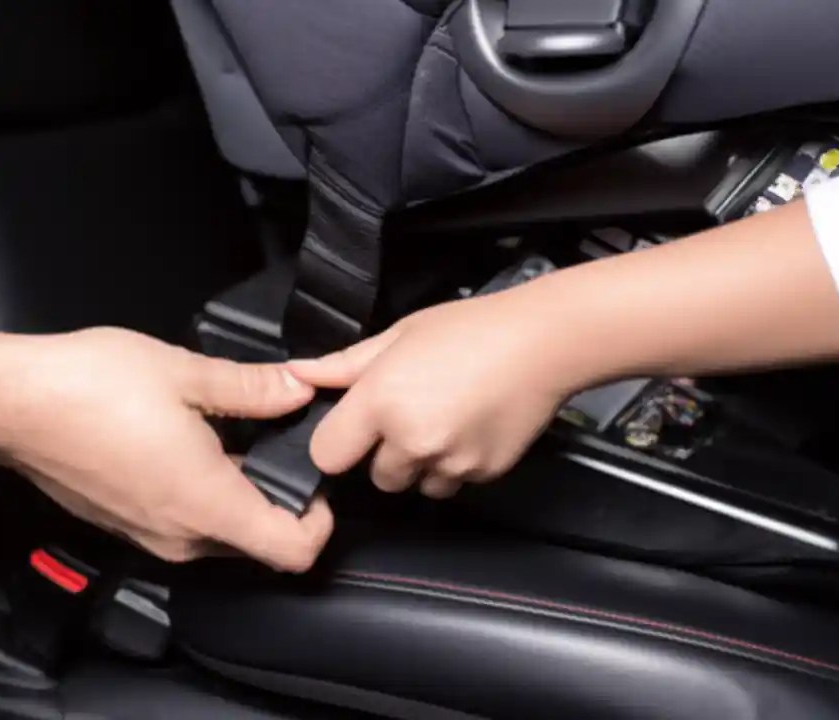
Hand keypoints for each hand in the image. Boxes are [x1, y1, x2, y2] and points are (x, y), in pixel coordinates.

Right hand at [0, 329, 333, 570]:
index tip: (317, 479)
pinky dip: (201, 495)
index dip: (321, 522)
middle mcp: (180, 535)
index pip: (293, 551)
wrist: (6, 403)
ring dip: (239, 496)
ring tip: (239, 437)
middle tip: (284, 445)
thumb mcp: (185, 373)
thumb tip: (300, 389)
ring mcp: (148, 536)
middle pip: (258, 544)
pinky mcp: (123, 525)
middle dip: (282, 502)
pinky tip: (191, 444)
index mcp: (206, 503)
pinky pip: (183, 524)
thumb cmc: (88, 386)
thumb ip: (253, 388)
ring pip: (220, 534)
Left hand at [290, 292, 573, 499]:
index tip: (355, 427)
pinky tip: (470, 427)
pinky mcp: (481, 474)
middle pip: (374, 477)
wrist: (542, 344)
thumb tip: (296, 374)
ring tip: (444, 421)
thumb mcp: (398, 335)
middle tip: (411, 414)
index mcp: (381, 402)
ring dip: (421, 465)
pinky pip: (452, 482)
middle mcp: (411, 440)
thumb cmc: (468, 329)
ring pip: (415, 485)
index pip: (327, 455)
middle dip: (385, 454)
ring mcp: (449, 463)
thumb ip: (344, 365)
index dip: (338, 441)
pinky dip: (455, 465)